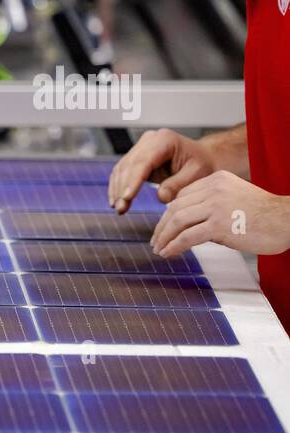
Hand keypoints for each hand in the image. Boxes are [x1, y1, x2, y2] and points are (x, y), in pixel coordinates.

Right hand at [108, 128, 218, 213]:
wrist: (202, 157)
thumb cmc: (202, 164)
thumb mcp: (197, 174)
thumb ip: (178, 185)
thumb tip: (161, 197)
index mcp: (165, 140)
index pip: (144, 161)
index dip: (133, 180)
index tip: (127, 197)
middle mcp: (150, 140)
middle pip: (129, 165)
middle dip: (123, 188)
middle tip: (120, 208)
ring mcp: (141, 147)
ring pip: (122, 169)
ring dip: (117, 190)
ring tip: (118, 208)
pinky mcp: (136, 157)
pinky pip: (122, 172)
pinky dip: (118, 187)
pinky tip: (116, 201)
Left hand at [151, 171, 289, 257]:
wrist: (289, 220)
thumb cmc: (265, 215)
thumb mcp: (235, 200)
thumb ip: (211, 207)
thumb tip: (188, 228)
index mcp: (216, 179)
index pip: (183, 196)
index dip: (169, 214)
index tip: (163, 227)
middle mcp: (213, 189)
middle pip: (175, 208)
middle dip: (162, 227)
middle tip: (156, 241)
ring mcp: (216, 206)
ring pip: (177, 221)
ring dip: (164, 237)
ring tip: (159, 249)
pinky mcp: (219, 224)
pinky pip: (187, 236)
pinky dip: (174, 246)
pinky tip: (168, 253)